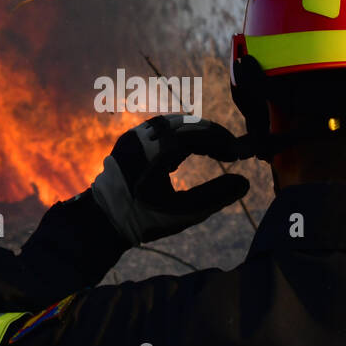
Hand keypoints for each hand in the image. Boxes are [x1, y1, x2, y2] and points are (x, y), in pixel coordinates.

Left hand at [90, 115, 249, 245]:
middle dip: (213, 135)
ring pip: (174, 124)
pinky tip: (189, 154)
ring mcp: (134, 136)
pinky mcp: (129, 140)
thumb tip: (244, 182)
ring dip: (197, 134)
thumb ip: (216, 196)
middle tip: (231, 153)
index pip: (199, 134)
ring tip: (215, 152)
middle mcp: (144, 136)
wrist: (101, 221)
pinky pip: (159, 129)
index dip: (223, 141)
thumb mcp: (183, 213)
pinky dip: (179, 136)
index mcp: (157, 151)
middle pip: (188, 124)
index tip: (239, 154)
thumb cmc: (143, 220)